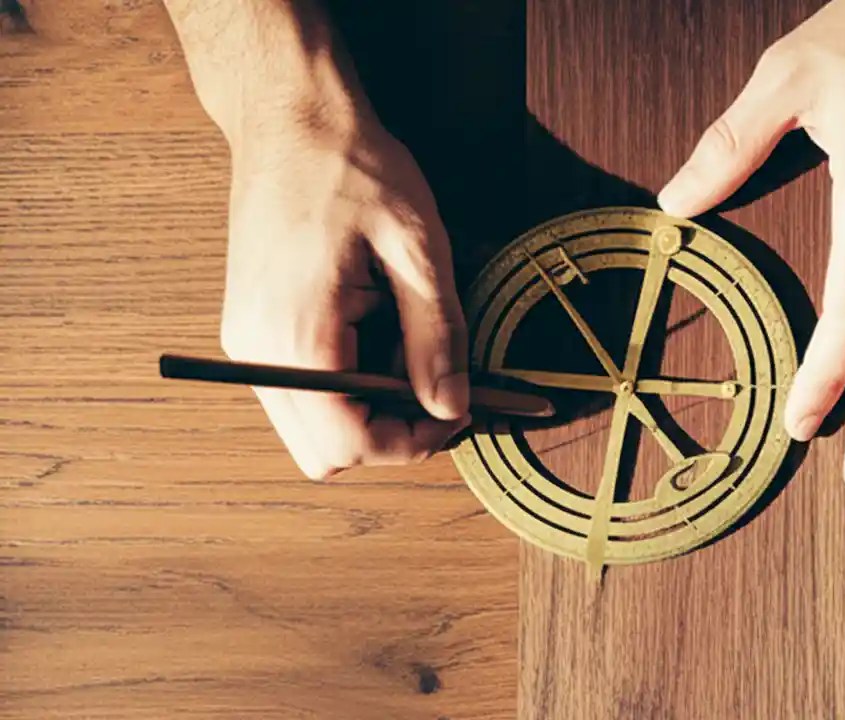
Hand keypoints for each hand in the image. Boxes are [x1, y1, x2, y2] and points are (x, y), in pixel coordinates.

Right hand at [219, 118, 469, 478]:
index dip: (412, 442)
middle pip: (323, 452)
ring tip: (412, 354)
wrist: (290, 118)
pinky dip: (345, 386)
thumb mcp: (416, 248)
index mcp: (297, 333)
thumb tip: (450, 405)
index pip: (348, 442)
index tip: (459, 411)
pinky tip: (379, 336)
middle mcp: (256, 350)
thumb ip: (437, 336)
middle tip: (441, 394)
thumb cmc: (352, 166)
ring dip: (368, 411)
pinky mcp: (249, 328)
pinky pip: (298, 391)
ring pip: (310, 428)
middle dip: (389, 437)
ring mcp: (245, 341)